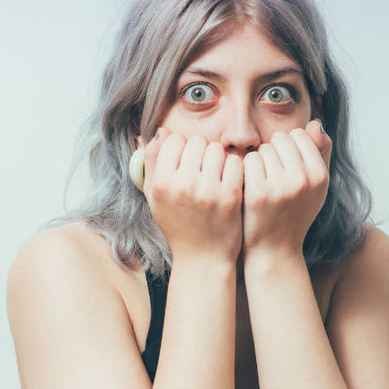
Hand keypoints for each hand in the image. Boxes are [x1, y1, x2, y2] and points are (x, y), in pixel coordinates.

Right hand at [144, 128, 244, 262]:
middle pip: (196, 141)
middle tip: (203, 170)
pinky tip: (229, 181)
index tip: (186, 162)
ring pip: (216, 149)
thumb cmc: (178, 225)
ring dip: (219, 158)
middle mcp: (182, 185)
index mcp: (161, 183)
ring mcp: (207, 190)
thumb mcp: (155, 198)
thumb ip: (153, 163)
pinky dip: (234, 169)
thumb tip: (161, 131)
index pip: (173, 140)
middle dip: (201, 152)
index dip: (182, 148)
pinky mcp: (230, 195)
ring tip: (216, 175)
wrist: (203, 257)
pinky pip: (235, 162)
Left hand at [242, 119, 330, 257]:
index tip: (283, 166)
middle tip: (270, 176)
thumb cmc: (293, 215)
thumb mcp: (315, 188)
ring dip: (258, 161)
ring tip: (261, 183)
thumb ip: (319, 154)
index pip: (299, 135)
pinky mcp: (258, 193)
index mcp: (320, 176)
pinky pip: (248, 161)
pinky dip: (245, 171)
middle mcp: (304, 179)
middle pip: (280, 139)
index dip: (287, 147)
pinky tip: (249, 187)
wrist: (274, 251)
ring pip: (262, 149)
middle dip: (272, 152)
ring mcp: (281, 186)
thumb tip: (315, 122)